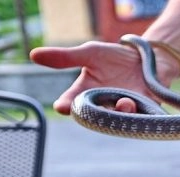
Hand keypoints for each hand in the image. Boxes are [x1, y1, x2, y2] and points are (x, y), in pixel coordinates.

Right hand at [30, 40, 179, 114]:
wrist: (146, 59)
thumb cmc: (114, 58)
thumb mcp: (89, 54)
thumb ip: (65, 57)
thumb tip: (33, 54)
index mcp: (86, 94)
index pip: (72, 102)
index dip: (67, 105)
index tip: (62, 106)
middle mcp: (103, 106)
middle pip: (95, 116)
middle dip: (94, 115)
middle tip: (92, 111)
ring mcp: (124, 110)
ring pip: (118, 119)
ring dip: (120, 112)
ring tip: (124, 102)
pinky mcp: (145, 111)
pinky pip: (140, 117)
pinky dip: (138, 112)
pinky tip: (136, 104)